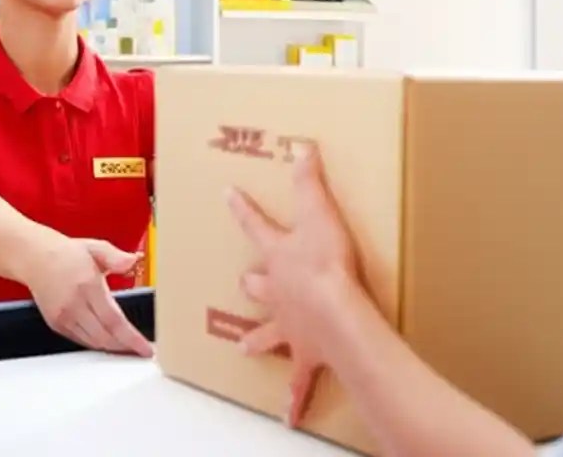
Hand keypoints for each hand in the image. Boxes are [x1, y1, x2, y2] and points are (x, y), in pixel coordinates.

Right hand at [24, 237, 154, 357]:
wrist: (34, 258)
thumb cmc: (66, 253)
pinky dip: (96, 344)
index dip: (131, 339)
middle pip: (104, 336)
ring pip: (92, 342)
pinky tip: (108, 342)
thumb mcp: (96, 248)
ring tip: (129, 348)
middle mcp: (74, 305)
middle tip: (141, 350)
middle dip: (125, 347)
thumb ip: (116, 257)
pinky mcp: (56, 324)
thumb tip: (132, 260)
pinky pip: (80, 340)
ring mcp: (63, 316)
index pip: (114, 320)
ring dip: (112, 348)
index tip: (145, 349)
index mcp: (87, 286)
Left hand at [227, 144, 362, 427]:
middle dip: (252, 283)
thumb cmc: (328, 264)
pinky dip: (294, 399)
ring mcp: (288, 325)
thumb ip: (310, 180)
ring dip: (257, 339)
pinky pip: (298, 381)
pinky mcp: (305, 353)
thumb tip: (301, 146)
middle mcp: (276, 291)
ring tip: (245, 346)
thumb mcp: (322, 211)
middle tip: (245, 282)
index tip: (227, 195)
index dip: (242, 208)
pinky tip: (289, 415)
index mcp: (278, 256)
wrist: (336, 312)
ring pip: (267, 333)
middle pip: (258, 285)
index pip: (255, 224)